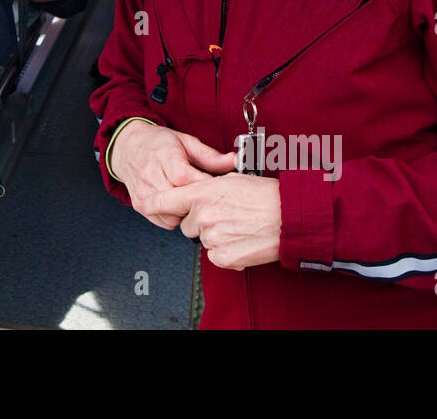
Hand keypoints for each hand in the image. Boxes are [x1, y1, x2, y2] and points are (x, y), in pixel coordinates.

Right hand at [110, 121, 236, 228]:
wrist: (127, 146)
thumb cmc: (157, 143)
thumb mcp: (186, 142)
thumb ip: (210, 156)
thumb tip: (235, 161)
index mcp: (165, 157)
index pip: (188, 179)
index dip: (206, 186)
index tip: (218, 188)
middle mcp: (151, 176)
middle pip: (181, 200)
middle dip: (198, 202)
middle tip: (208, 198)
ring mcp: (144, 193)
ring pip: (173, 215)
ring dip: (186, 213)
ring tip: (192, 202)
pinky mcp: (140, 205)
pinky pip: (163, 222)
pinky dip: (174, 218)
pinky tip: (179, 207)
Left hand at [148, 174, 281, 269]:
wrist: (289, 217)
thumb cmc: (265, 195)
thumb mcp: (232, 179)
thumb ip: (208, 187)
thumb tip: (199, 191)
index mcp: (202, 193)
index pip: (165, 201)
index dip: (155, 204)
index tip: (147, 204)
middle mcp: (203, 215)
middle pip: (187, 224)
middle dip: (201, 221)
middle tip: (226, 215)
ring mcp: (212, 237)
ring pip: (204, 240)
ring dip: (216, 236)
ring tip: (239, 226)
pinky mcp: (224, 257)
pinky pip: (216, 256)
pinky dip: (227, 251)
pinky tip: (242, 240)